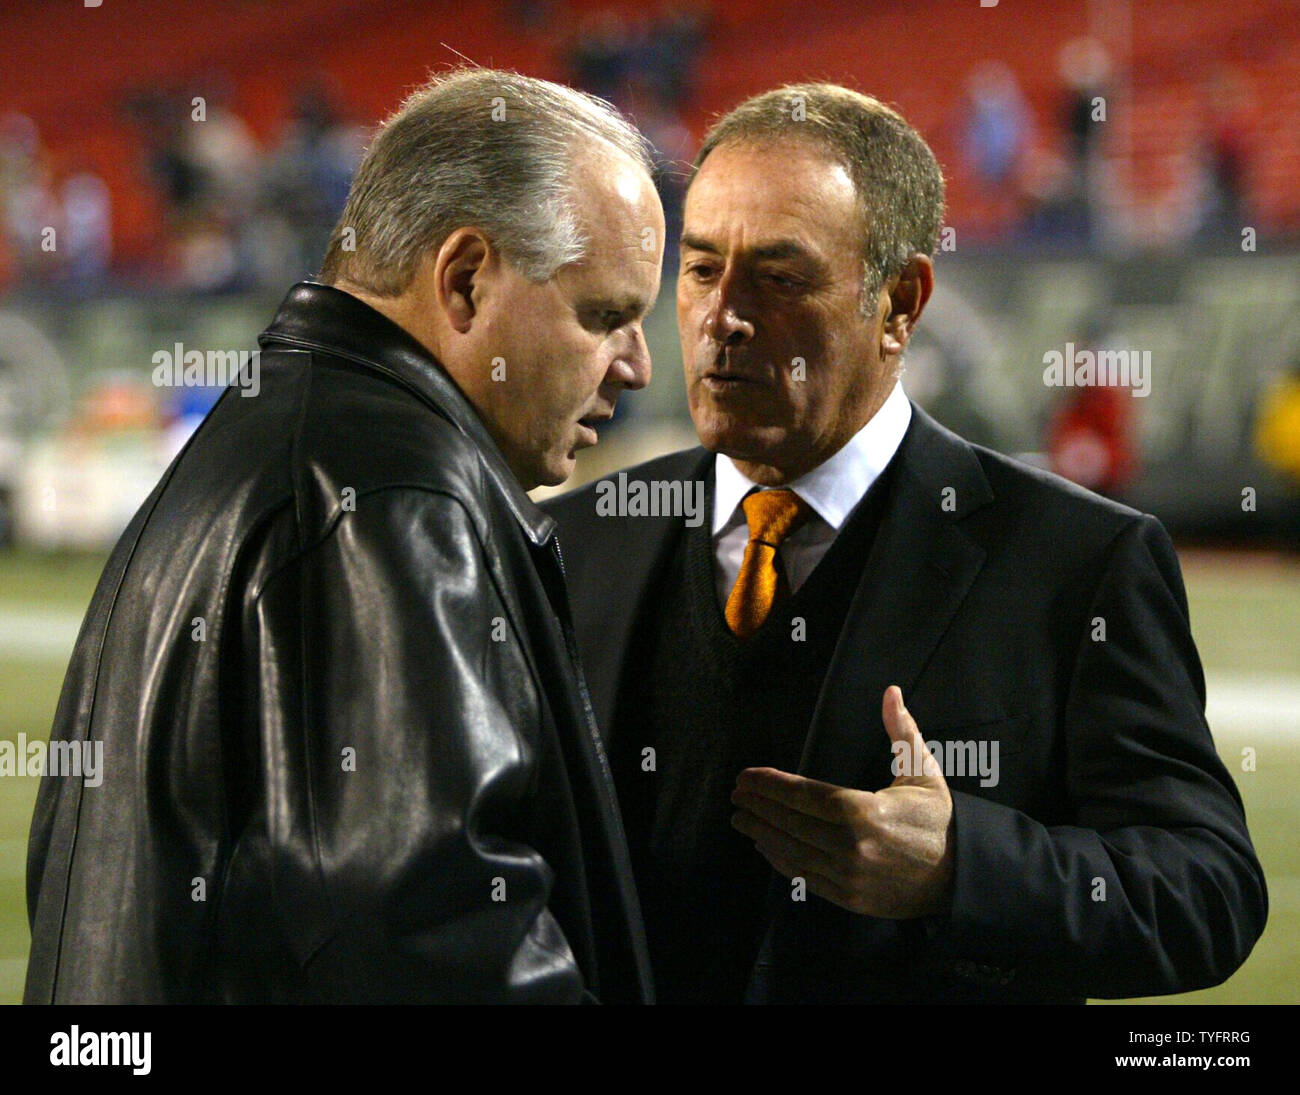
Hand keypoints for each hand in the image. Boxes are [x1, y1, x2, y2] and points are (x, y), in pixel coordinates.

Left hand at [730, 685, 954, 918]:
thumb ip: (902, 731)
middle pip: (792, 823)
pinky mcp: (848, 897)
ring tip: (740, 817)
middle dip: (759, 806)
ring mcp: (848, 875)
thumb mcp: (923, 771)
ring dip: (761, 833)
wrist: (961, 875)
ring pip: (792, 851)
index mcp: (868, 812)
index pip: (807, 796)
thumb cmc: (937, 819)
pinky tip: (765, 845)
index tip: (746, 777)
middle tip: (735, 794)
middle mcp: (853, 846)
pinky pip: (804, 876)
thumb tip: (891, 692)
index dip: (772, 786)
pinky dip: (780, 860)